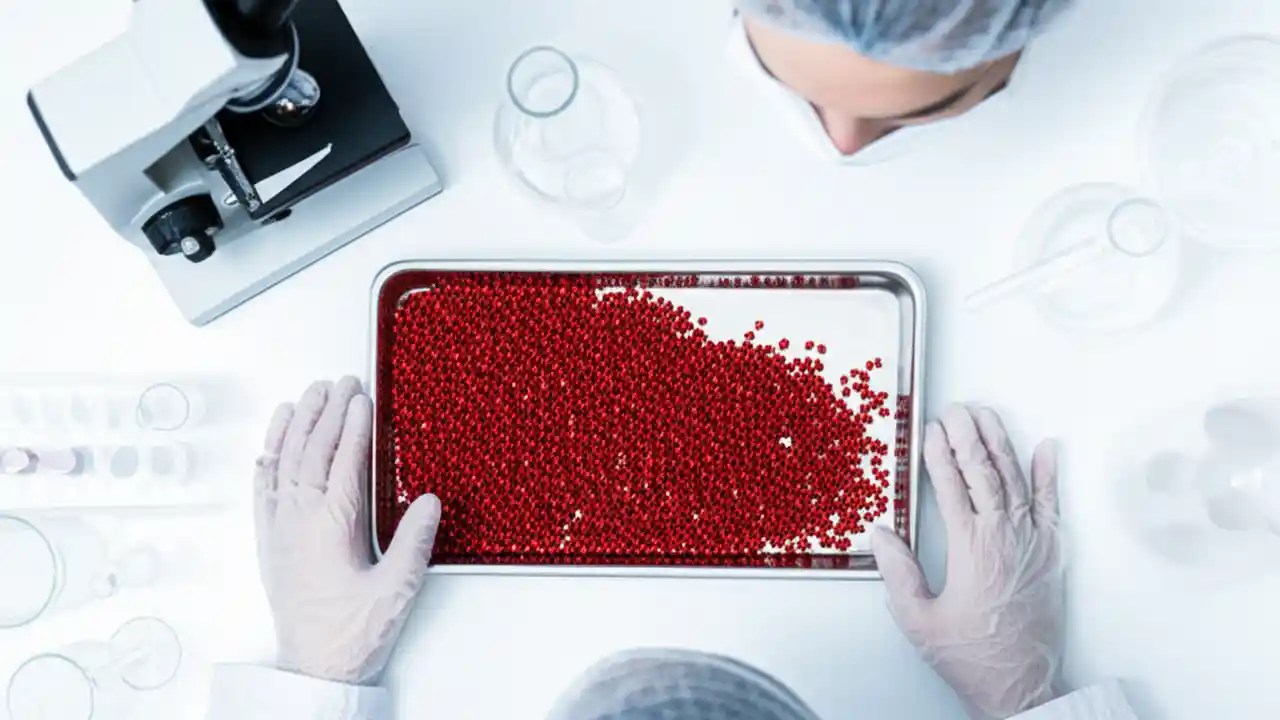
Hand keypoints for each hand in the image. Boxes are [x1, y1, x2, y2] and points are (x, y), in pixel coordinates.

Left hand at [254, 377, 441, 684]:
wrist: (316, 668)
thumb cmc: (352, 635)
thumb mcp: (397, 589)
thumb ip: (414, 541)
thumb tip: (428, 501)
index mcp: (331, 525)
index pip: (345, 459)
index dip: (354, 423)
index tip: (362, 396)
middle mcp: (299, 520)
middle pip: (312, 450)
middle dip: (327, 411)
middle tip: (338, 383)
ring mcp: (280, 530)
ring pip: (285, 463)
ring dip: (296, 426)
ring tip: (305, 396)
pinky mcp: (269, 544)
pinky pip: (263, 491)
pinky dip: (266, 462)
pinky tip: (269, 445)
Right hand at [872, 405, 1061, 718]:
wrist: (1019, 683)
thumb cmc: (970, 654)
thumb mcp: (918, 618)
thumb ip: (898, 572)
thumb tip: (882, 534)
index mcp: (969, 547)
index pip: (951, 485)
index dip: (938, 454)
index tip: (929, 431)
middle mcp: (1003, 535)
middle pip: (984, 471)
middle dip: (967, 435)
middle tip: (956, 410)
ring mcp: (1031, 541)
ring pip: (1015, 478)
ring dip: (1000, 443)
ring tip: (987, 416)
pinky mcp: (1051, 553)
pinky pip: (1051, 504)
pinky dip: (1049, 474)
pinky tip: (1046, 449)